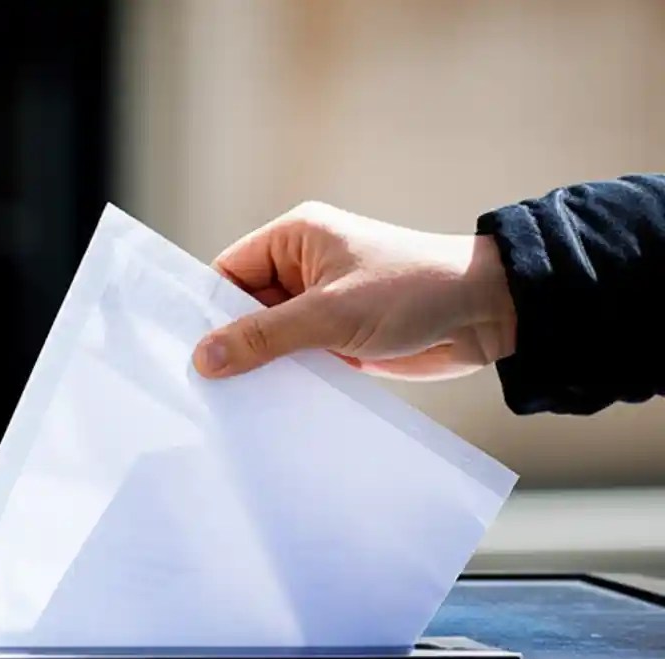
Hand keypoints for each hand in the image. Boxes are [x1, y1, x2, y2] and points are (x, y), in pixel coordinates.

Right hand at [191, 201, 516, 380]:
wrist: (488, 312)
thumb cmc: (413, 291)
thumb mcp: (329, 314)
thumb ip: (263, 336)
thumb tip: (204, 357)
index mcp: (294, 239)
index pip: (228, 272)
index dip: (206, 309)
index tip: (185, 350)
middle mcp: (303, 268)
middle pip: (245, 309)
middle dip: (232, 344)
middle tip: (204, 386)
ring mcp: (322, 303)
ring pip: (271, 338)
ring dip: (262, 366)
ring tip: (233, 402)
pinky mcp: (340, 336)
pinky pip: (298, 358)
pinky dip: (288, 378)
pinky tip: (270, 405)